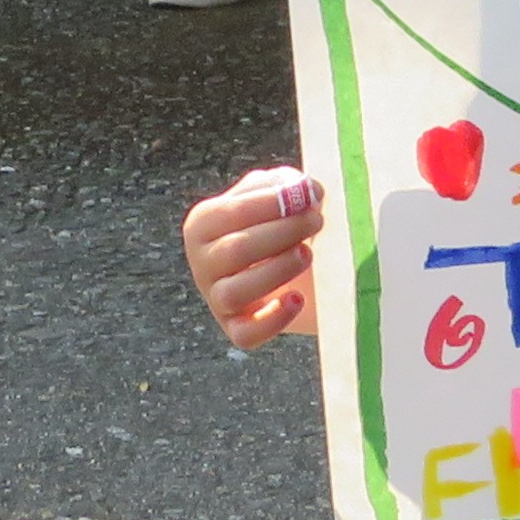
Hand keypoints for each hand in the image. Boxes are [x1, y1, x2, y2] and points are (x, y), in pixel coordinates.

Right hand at [184, 166, 323, 346]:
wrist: (294, 268)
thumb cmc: (281, 224)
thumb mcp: (279, 196)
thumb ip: (288, 185)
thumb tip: (305, 189)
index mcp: (203, 224)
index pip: (231, 212)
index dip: (272, 204)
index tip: (309, 196)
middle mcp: (202, 263)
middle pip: (235, 251)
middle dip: (281, 233)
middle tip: (317, 222)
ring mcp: (216, 299)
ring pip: (236, 292)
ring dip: (277, 271)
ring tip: (308, 253)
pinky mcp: (236, 330)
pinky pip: (245, 335)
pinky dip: (273, 319)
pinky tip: (298, 298)